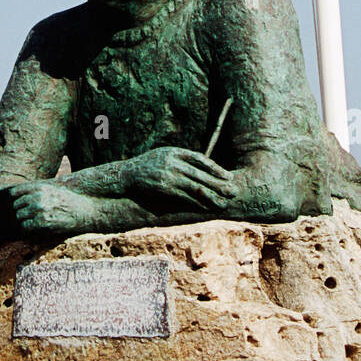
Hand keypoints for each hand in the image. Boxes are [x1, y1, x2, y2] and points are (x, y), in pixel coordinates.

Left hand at [8, 182, 101, 235]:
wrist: (85, 211)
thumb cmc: (69, 201)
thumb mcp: (53, 189)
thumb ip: (37, 192)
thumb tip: (18, 198)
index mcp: (39, 187)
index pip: (15, 192)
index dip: (14, 199)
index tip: (17, 204)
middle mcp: (37, 197)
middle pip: (16, 206)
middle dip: (19, 211)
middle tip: (26, 216)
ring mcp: (39, 210)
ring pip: (19, 217)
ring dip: (23, 221)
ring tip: (31, 222)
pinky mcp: (43, 223)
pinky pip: (26, 227)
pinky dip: (27, 229)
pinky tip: (34, 228)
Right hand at [122, 148, 236, 211]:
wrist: (127, 174)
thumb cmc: (149, 165)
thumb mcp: (165, 155)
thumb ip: (182, 159)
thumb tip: (203, 166)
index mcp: (175, 151)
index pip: (200, 159)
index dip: (216, 168)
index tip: (228, 176)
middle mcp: (173, 162)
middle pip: (201, 174)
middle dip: (219, 184)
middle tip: (234, 191)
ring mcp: (168, 175)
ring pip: (195, 187)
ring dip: (211, 197)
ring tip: (224, 203)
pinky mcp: (164, 189)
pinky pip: (185, 197)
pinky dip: (197, 203)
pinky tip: (207, 208)